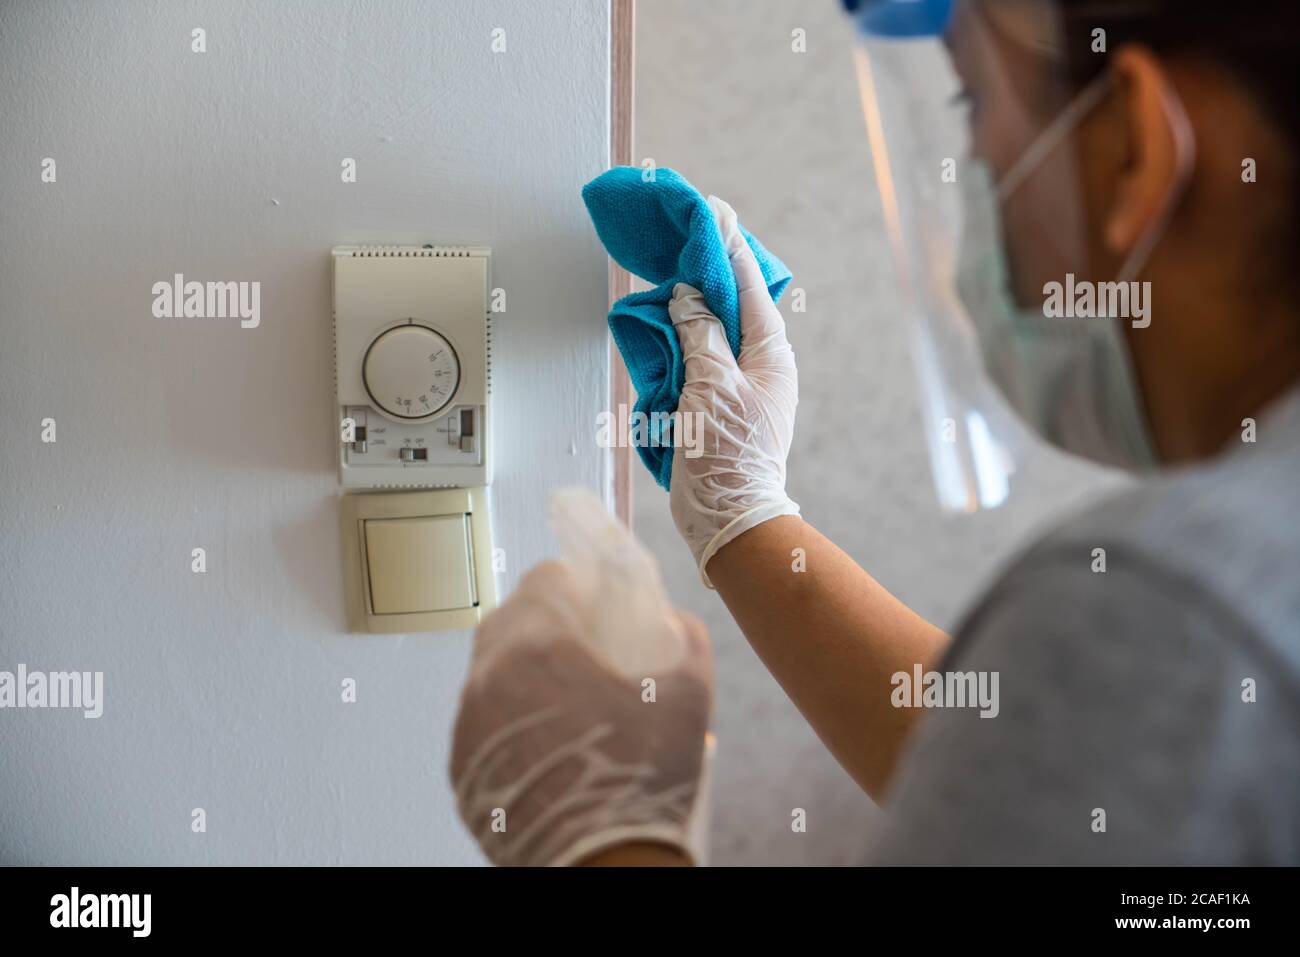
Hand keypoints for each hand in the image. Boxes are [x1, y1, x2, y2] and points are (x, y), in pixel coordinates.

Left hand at [450, 490, 713, 866]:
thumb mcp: (689, 699)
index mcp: (541, 647)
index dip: (577, 581)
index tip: (598, 600)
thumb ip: (686, 640)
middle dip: (547, 620)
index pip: (545, 579)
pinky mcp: (462, 766)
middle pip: (510, 619)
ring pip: (489, 669)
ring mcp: (469, 723)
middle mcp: (490, 677)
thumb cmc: (645, 780)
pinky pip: (480, 717)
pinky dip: (507, 713)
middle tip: (585, 645)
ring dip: (524, 668)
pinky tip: (547, 737)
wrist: (605, 866)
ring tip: (566, 696)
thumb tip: (675, 619)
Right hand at [669, 197, 799, 586]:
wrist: (729, 519)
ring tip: (667, 272)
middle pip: (731, 304)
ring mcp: (739, 385)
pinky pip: (698, 360)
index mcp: (770, 353)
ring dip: (689, 306)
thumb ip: (700, 333)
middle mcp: (759, 364)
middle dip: (706, 272)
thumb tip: (689, 295)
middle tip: (683, 236)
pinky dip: (680, 340)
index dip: (727, 247)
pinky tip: (662, 324)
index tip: (712, 211)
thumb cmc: (728, 454)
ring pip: (711, 330)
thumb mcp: (712, 384)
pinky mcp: (716, 405)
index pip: (747, 286)